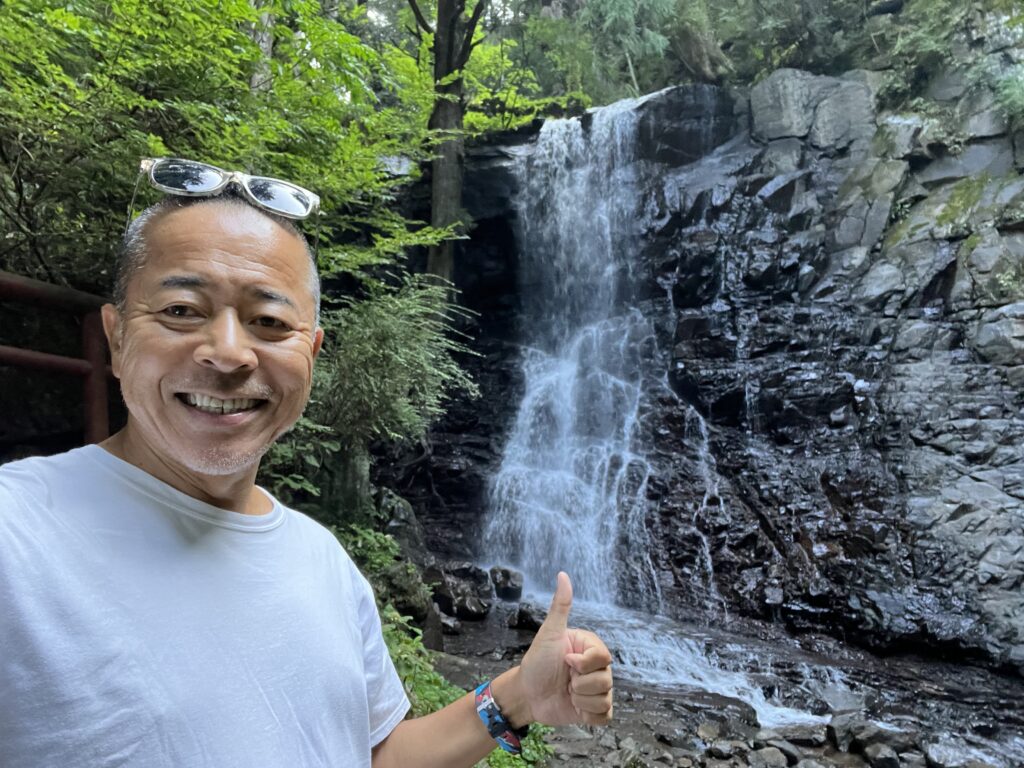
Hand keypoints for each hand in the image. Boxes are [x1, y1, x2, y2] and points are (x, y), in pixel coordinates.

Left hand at [515, 572, 613, 726]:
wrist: (526, 694)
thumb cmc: (536, 661)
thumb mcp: (549, 633)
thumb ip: (560, 606)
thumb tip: (563, 574)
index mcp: (591, 648)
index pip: (603, 658)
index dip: (583, 664)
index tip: (565, 661)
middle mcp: (598, 668)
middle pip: (605, 680)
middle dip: (579, 683)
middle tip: (565, 679)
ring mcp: (597, 689)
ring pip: (604, 698)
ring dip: (580, 699)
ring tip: (567, 692)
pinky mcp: (594, 710)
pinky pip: (604, 716)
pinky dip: (588, 714)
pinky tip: (574, 707)